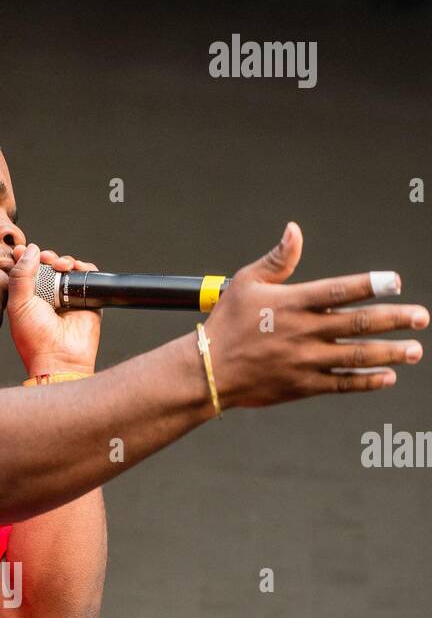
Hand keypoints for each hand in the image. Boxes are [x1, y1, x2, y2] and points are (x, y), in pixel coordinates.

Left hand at [7, 242, 101, 375]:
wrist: (59, 358)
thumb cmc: (35, 339)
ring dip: (63, 260)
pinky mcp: (86, 300)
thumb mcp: (18, 304)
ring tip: (59, 266)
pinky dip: (83, 267)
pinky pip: (87, 276)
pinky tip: (74, 269)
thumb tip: (29, 250)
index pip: (25, 270)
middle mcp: (47, 296)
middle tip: (45, 259)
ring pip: (67, 267)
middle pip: (47, 265)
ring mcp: (67, 297)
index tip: (20, 250)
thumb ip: (20, 275)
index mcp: (27, 298)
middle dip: (46, 257)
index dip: (24, 257)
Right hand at [202, 222, 427, 409]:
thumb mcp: (246, 283)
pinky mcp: (302, 386)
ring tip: (414, 349)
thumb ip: (278, 260)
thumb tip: (295, 231)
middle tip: (421, 317)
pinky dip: (367, 382)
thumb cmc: (227, 325)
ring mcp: (305, 361)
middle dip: (395, 320)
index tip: (396, 282)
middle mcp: (304, 332)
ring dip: (389, 352)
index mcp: (294, 303)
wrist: (208, 371)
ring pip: (356, 356)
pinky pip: (342, 385)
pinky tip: (387, 377)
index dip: (372, 285)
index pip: (341, 290)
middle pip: (359, 324)